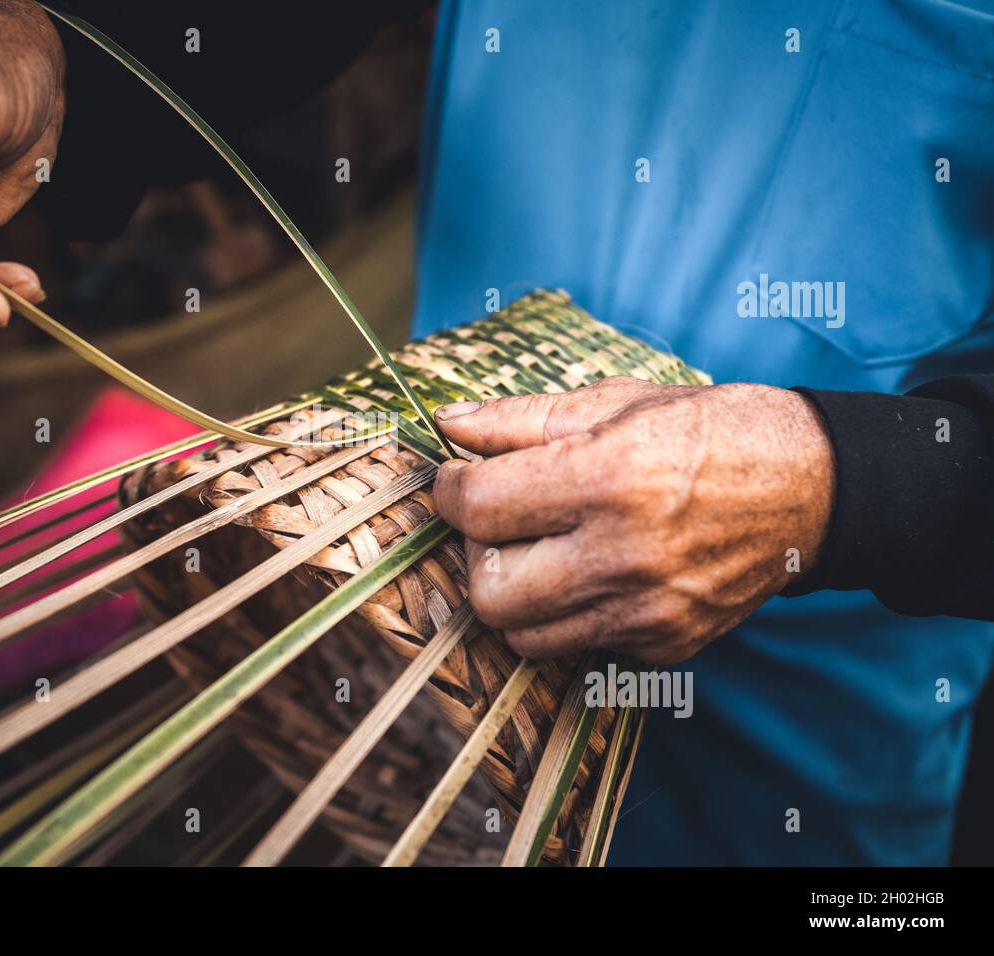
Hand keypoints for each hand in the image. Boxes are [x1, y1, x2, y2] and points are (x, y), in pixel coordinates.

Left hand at [431, 377, 833, 664]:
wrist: (815, 486)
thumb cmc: (712, 430)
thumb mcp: (617, 401)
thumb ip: (520, 420)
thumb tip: (447, 426)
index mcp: (607, 479)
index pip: (479, 509)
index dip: (449, 492)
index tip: (458, 481)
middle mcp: (625, 555)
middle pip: (490, 594)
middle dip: (479, 554)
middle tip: (505, 522)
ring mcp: (649, 612)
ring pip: (526, 637)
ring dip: (518, 593)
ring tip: (546, 550)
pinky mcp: (669, 646)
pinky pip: (583, 647)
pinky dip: (573, 615)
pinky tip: (600, 572)